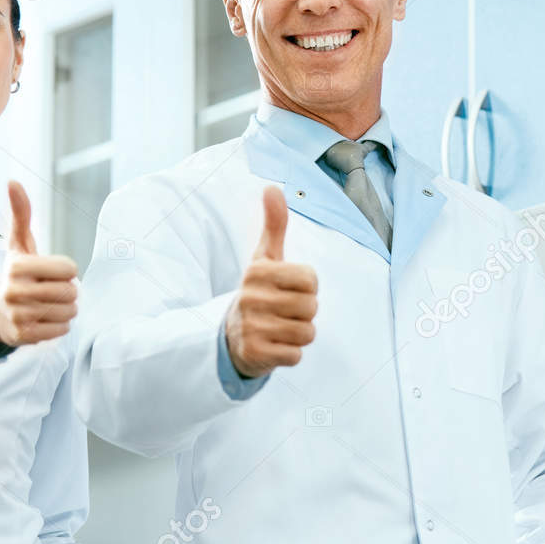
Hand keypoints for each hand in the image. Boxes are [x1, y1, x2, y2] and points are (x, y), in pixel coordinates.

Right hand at [0, 180, 79, 349]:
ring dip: (66, 309)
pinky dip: (60, 326)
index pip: (69, 270)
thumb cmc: (16, 274)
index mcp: (17, 266)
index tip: (51, 273)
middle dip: (67, 291)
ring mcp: (18, 316)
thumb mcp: (18, 244)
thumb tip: (13, 181)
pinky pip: (62, 330)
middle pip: (71, 292)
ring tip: (48, 305)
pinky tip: (44, 320)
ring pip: (69, 312)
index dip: (66, 272)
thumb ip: (21, 214)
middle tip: (50, 291)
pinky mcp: (24, 337)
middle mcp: (14, 291)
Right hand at [225, 185, 317, 376]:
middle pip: (312, 307)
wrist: (232, 336)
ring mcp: (251, 327)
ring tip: (281, 328)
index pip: (311, 280)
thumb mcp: (265, 258)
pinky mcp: (254, 353)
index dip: (308, 287)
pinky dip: (291, 354)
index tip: (290, 289)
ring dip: (300, 334)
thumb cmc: (259, 292)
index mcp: (257, 272)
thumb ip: (274, 225)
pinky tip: (275, 345)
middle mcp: (250, 298)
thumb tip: (272, 187)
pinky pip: (296, 355)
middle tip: (285, 312)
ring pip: (307, 332)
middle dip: (305, 312)